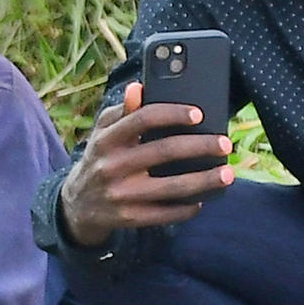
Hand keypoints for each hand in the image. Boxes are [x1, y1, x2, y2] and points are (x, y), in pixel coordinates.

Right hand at [55, 82, 237, 249]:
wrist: (76, 205)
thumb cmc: (100, 159)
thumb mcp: (102, 133)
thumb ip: (121, 111)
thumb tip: (138, 87)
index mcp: (106, 139)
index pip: (143, 119)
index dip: (173, 114)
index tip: (199, 114)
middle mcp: (112, 165)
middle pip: (165, 151)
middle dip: (200, 146)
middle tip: (225, 144)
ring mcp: (120, 194)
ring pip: (171, 187)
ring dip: (204, 180)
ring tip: (227, 174)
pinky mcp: (128, 218)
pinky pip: (165, 214)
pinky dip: (187, 207)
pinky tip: (202, 200)